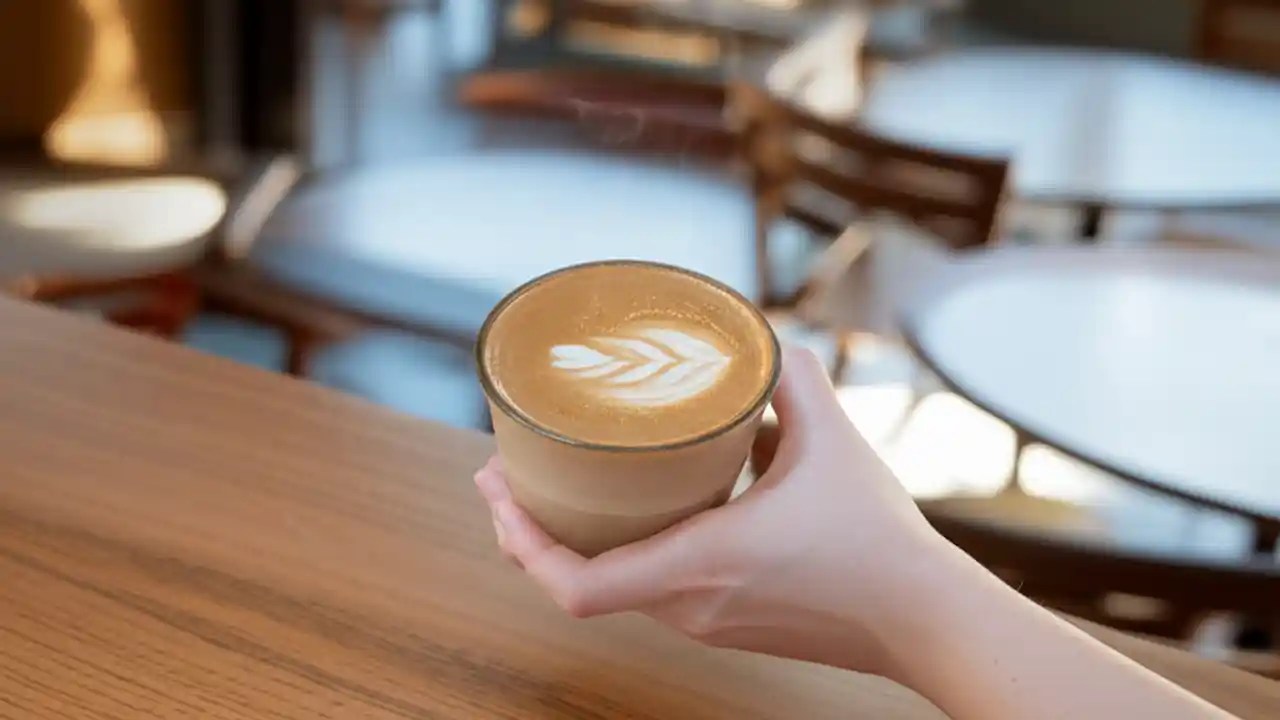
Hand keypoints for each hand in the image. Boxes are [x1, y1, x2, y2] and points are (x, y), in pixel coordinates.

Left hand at [474, 347, 955, 678]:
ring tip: (561, 484)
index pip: (574, 583)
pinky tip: (645, 506)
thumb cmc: (880, 543)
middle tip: (506, 474)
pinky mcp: (727, 623)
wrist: (926, 620)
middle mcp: (689, 605)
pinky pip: (652, 587)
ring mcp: (706, 621)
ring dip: (576, 540)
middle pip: (576, 582)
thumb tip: (767, 340)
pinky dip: (624, 549)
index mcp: (698, 564)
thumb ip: (796, 379)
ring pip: (613, 586)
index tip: (495, 487)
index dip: (520, 538)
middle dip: (530, 529)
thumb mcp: (835, 443)